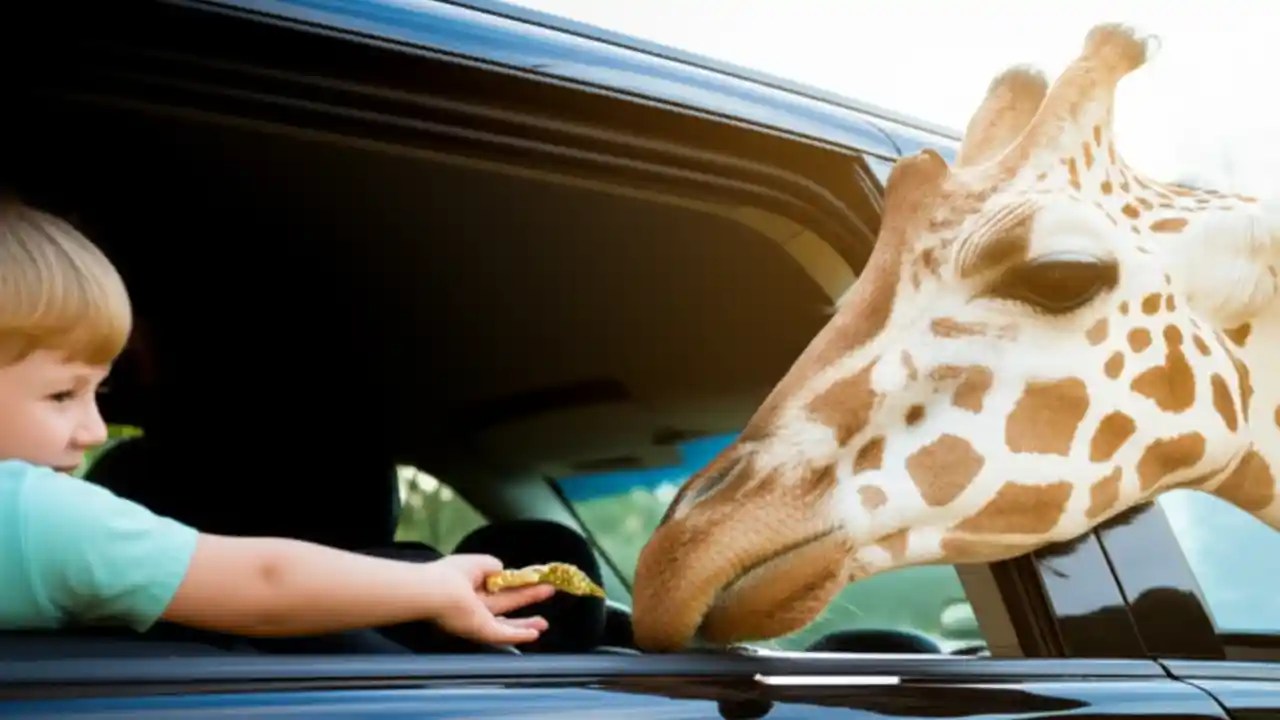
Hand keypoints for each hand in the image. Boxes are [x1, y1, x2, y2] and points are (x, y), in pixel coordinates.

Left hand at [423, 554, 554, 644]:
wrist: (435, 593)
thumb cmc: (451, 574)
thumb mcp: (477, 562)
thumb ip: (492, 566)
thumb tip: (503, 570)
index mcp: (470, 587)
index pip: (496, 586)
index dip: (514, 582)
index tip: (534, 578)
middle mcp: (474, 606)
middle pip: (506, 603)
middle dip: (527, 598)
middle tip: (548, 592)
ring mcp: (478, 620)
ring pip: (507, 623)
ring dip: (526, 623)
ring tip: (544, 624)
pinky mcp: (482, 631)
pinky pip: (504, 635)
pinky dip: (520, 635)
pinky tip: (534, 634)